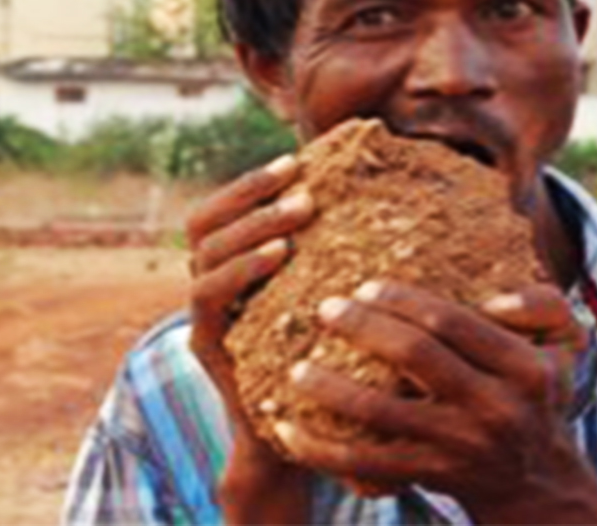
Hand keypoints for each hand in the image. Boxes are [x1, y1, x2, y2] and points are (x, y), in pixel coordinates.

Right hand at [185, 153, 316, 523]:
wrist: (308, 436)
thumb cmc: (335, 361)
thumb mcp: (333, 298)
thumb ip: (339, 256)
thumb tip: (392, 203)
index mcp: (235, 270)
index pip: (223, 210)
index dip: (250, 182)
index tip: (296, 160)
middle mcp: (212, 288)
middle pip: (205, 223)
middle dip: (249, 194)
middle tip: (298, 180)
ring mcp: (204, 317)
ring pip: (205, 254)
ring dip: (251, 226)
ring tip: (299, 211)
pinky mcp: (206, 347)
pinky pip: (209, 298)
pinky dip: (241, 270)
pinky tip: (279, 256)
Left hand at [274, 281, 596, 524]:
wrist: (537, 483)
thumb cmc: (537, 398)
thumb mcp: (564, 348)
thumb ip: (544, 305)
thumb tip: (492, 298)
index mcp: (524, 368)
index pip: (454, 322)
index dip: (404, 300)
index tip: (364, 286)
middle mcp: (494, 407)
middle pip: (415, 357)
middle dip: (364, 327)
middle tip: (324, 308)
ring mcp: (460, 446)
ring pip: (382, 413)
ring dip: (331, 389)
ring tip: (295, 367)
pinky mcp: (431, 477)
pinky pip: (366, 463)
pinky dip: (321, 448)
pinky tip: (286, 426)